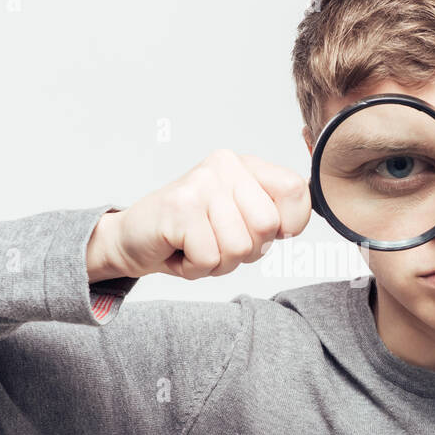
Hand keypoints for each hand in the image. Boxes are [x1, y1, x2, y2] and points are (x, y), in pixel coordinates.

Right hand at [87, 149, 310, 280]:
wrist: (132, 240)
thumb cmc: (190, 234)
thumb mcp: (238, 219)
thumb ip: (272, 214)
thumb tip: (302, 220)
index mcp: (245, 165)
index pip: (295, 190)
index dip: (288, 225)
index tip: (264, 234)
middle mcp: (224, 166)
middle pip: (267, 226)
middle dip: (245, 251)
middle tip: (217, 243)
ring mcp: (200, 184)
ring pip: (239, 247)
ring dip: (218, 263)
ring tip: (196, 247)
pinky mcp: (179, 207)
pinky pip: (209, 258)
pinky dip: (195, 269)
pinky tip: (179, 251)